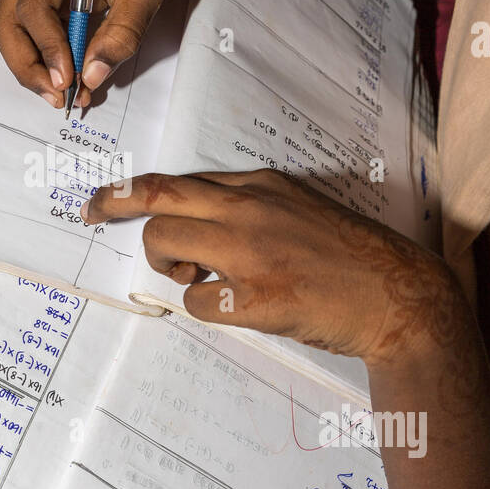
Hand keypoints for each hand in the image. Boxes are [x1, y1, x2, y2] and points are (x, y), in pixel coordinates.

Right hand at [0, 0, 199, 107]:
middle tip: (57, 98)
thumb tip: (91, 78)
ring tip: (62, 92)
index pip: (32, 6)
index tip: (68, 82)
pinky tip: (63, 74)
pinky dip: (40, 54)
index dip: (47, 49)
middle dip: (27, 66)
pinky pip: (25, 25)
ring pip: (9, 28)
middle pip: (7, 22)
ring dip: (30, 65)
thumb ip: (121, 35)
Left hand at [82, 169, 457, 366]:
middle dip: (112, 207)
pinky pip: (196, 301)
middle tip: (92, 218)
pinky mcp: (257, 297)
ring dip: (167, 265)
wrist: (397, 295)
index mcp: (258, 185)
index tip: (98, 201)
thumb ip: (245, 205)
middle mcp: (249, 208)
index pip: (176, 181)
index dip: (128, 190)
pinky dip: (207, 308)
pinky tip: (238, 306)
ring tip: (197, 276)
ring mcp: (251, 252)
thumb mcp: (296, 206)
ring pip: (163, 243)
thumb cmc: (345, 255)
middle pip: (156, 200)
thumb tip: (193, 220)